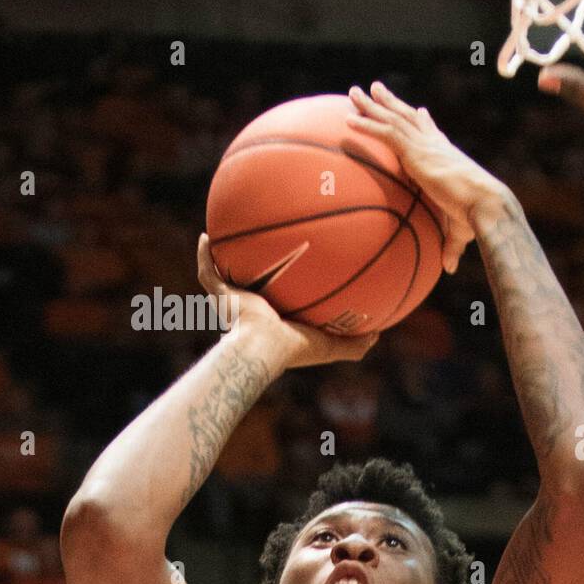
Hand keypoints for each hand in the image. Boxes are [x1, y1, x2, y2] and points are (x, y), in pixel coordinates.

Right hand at [198, 234, 377, 370]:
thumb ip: (355, 343)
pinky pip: (207, 271)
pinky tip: (206, 235)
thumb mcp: (333, 346)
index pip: (279, 303)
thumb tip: (379, 334)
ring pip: (223, 276)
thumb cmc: (297, 348)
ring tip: (226, 236)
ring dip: (223, 259)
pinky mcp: (220, 295)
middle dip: (253, 271)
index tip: (293, 276)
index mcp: (275, 321)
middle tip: (263, 251)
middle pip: (250, 286)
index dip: (283, 291)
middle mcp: (251, 310)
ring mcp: (232, 302)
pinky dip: (204, 254)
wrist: (264, 347)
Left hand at [346, 82, 509, 271]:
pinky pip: (385, 133)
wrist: (484, 202)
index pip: (433, 133)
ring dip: (371, 105)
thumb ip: (451, 247)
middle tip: (375, 89)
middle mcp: (435, 145)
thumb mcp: (461, 230)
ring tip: (354, 92)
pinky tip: (347, 119)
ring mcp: (424, 145)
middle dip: (391, 102)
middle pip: (408, 117)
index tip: (418, 110)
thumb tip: (449, 269)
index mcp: (447, 156)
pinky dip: (366, 126)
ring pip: (393, 118)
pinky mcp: (416, 152)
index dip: (424, 121)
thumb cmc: (477, 216)